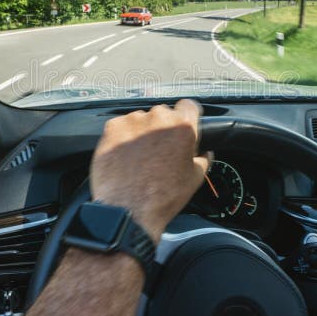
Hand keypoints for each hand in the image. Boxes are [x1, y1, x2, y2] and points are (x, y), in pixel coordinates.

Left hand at [90, 99, 209, 242]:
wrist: (127, 210)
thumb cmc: (162, 197)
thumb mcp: (195, 178)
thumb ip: (203, 158)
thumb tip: (203, 152)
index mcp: (183, 126)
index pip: (189, 106)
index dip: (187, 115)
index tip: (183, 122)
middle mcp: (158, 118)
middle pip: (163, 114)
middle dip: (163, 128)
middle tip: (160, 151)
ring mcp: (133, 121)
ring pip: (141, 120)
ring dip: (142, 132)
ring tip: (140, 157)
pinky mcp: (112, 128)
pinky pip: (122, 127)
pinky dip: (123, 137)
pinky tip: (125, 156)